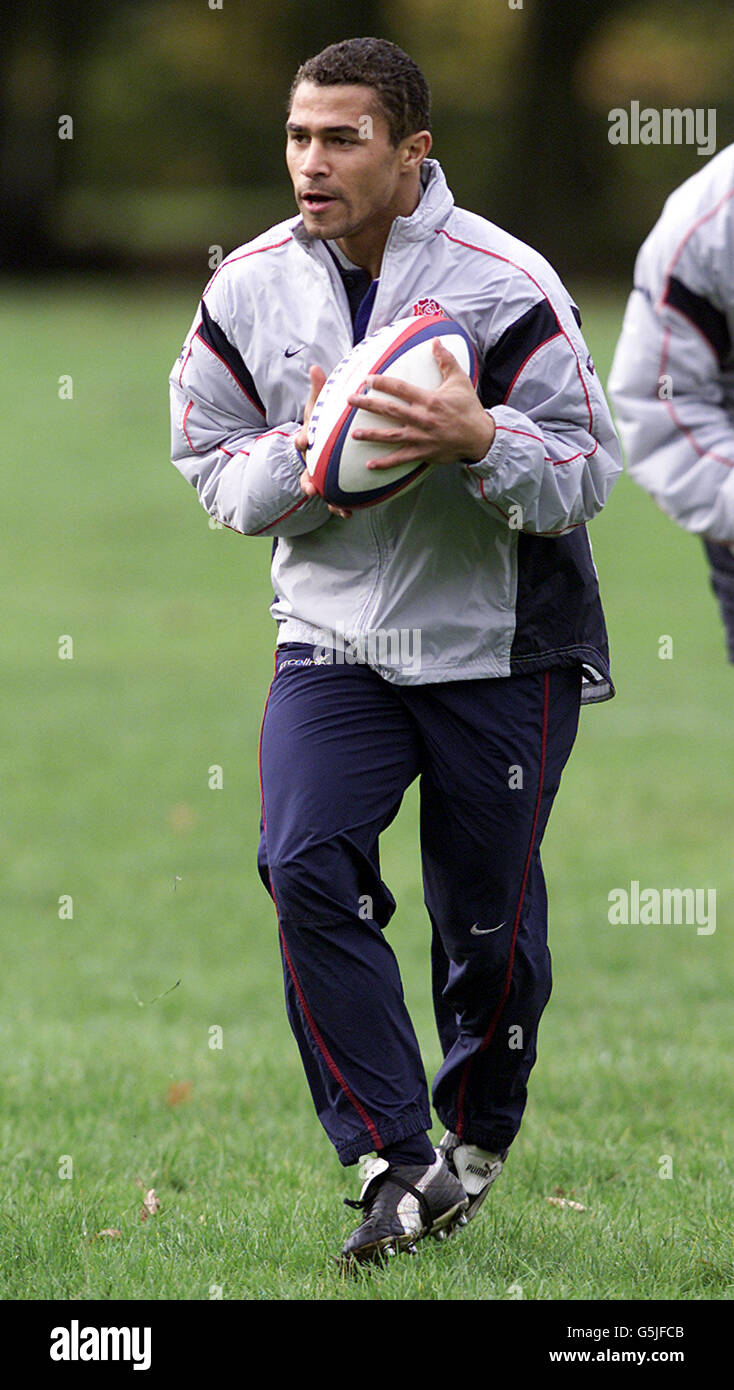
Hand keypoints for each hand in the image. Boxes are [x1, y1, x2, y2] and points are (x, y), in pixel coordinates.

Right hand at [296, 364, 351, 517]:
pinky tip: (347, 513)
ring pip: (318, 488)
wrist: (320, 439)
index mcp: (308, 439)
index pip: (302, 439)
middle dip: (307, 479)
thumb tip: (315, 367)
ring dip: (324, 498)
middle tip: (310, 486)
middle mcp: (310, 460)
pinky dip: (338, 507)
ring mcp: (318, 474)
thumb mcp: (318, 405)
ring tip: (332, 506)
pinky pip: (334, 498)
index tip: (306, 440)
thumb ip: (318, 390)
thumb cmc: (320, 421)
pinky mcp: (330, 484)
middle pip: (306, 471)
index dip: (303, 440)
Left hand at [346, 338, 494, 469]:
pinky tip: (369, 464)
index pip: (400, 389)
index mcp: (429, 400)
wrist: (480, 437)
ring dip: (371, 435)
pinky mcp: (423, 453)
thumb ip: (446, 360)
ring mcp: (421, 438)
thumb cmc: (468, 408)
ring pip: (391, 436)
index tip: (367, 379)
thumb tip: (436, 340)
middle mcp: (422, 419)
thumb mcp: (459, 381)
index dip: (382, 383)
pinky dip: (384, 463)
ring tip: (353, 433)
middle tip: (350, 400)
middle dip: (368, 405)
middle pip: (390, 410)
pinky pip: (400, 459)